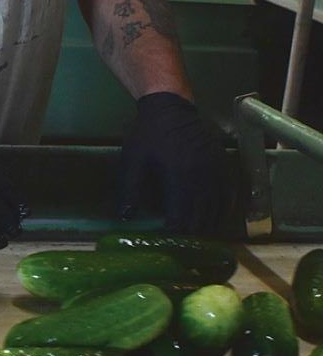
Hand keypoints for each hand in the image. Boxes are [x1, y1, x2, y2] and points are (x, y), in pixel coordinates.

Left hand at [117, 91, 230, 233]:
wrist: (171, 107)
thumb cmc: (148, 135)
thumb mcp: (133, 160)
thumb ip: (130, 190)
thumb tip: (126, 218)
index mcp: (179, 175)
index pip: (181, 216)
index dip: (175, 233)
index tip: (169, 245)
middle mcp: (202, 175)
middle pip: (201, 217)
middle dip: (192, 235)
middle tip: (184, 248)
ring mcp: (217, 170)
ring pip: (217, 209)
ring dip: (208, 227)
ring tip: (199, 241)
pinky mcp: (224, 165)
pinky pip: (229, 195)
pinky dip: (223, 212)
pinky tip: (216, 222)